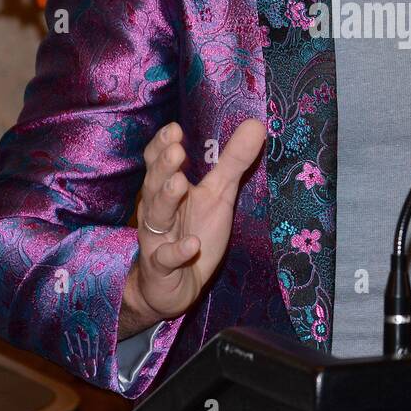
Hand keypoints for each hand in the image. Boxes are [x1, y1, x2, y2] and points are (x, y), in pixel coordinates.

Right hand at [120, 118, 265, 334]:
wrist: (175, 286)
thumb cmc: (195, 231)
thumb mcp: (218, 194)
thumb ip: (233, 161)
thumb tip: (257, 124)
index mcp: (167, 188)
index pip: (157, 161)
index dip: (162, 145)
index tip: (175, 128)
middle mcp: (157, 210)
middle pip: (154, 184)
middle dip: (163, 166)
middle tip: (176, 150)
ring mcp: (157, 238)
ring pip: (156, 216)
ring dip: (166, 199)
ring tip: (179, 184)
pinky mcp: (162, 268)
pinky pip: (166, 258)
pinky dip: (178, 251)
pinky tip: (192, 244)